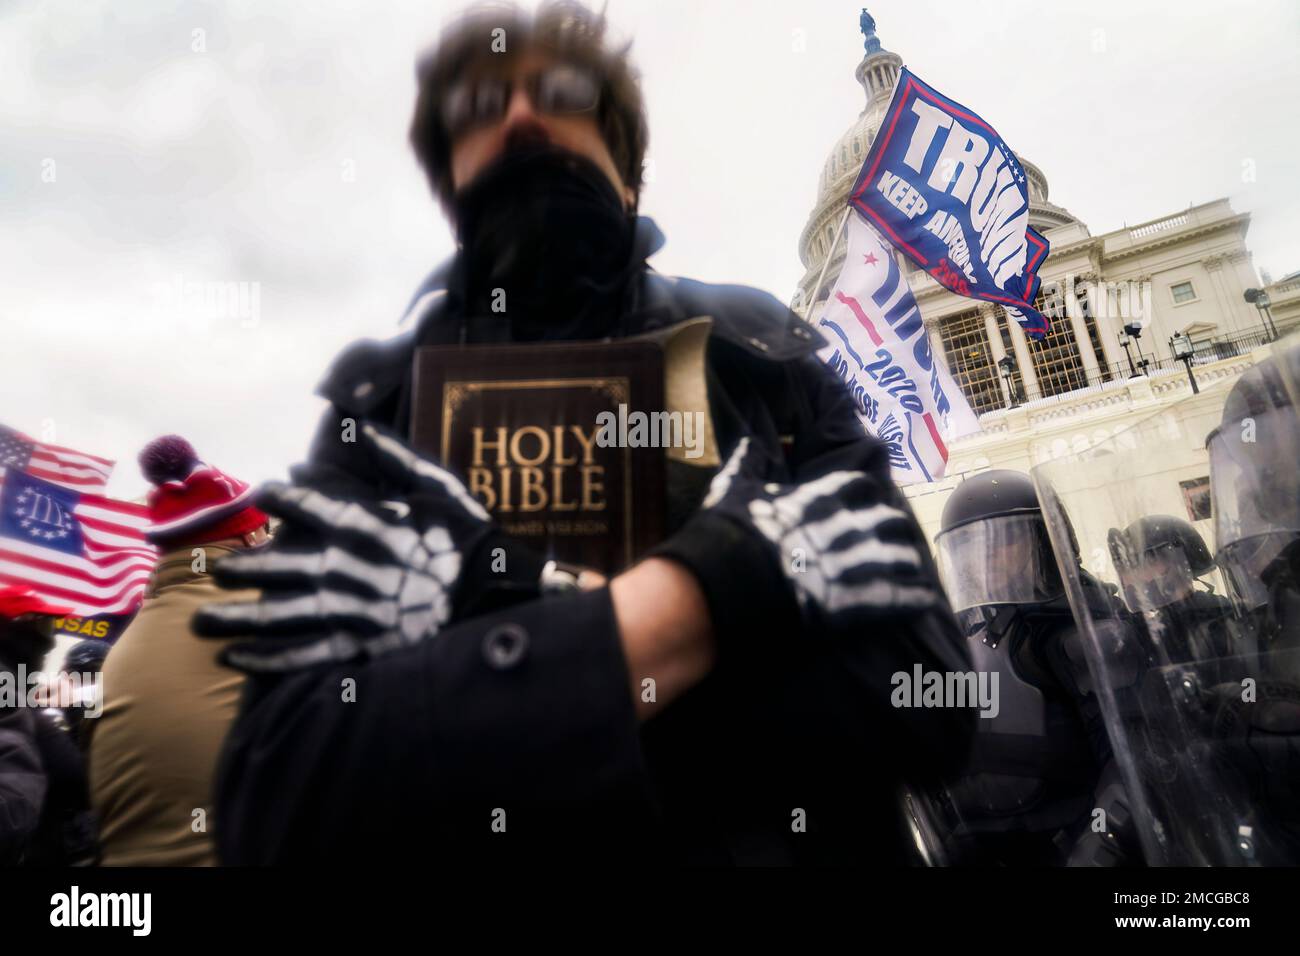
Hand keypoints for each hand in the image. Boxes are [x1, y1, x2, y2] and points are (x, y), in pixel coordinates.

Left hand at [193, 423, 492, 671]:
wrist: (499, 595)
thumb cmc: (469, 537)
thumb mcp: (441, 486)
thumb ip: (395, 456)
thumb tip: (358, 425)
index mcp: (368, 524)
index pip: (309, 505)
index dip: (280, 497)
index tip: (259, 493)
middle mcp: (351, 566)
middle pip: (281, 565)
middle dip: (243, 567)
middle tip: (213, 570)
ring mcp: (354, 609)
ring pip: (282, 614)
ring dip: (237, 617)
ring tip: (200, 620)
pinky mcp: (363, 645)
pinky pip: (306, 654)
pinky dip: (269, 658)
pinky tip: (236, 656)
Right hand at [659, 436, 938, 638]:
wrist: (727, 583)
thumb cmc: (729, 534)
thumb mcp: (733, 488)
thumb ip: (747, 461)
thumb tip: (749, 439)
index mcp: (821, 498)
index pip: (860, 486)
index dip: (866, 493)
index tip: (868, 499)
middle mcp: (847, 526)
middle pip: (889, 521)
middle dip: (892, 529)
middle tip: (893, 536)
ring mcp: (856, 565)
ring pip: (902, 558)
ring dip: (907, 563)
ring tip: (911, 569)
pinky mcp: (858, 602)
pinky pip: (902, 598)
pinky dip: (915, 598)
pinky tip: (924, 600)